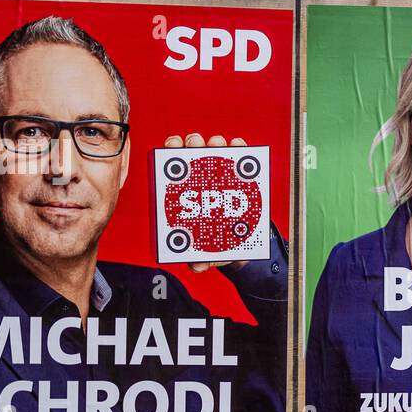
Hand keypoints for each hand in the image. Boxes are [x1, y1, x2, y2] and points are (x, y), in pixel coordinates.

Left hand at [164, 133, 252, 273]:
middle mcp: (199, 179)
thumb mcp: (208, 252)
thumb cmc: (216, 243)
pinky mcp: (240, 175)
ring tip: (220, 145)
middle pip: (192, 153)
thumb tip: (197, 266)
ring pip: (214, 150)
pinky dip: (239, 148)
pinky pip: (239, 157)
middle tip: (197, 145)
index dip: (170, 153)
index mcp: (183, 194)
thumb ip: (201, 259)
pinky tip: (239, 146)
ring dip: (216, 144)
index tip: (173, 146)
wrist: (241, 242)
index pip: (172, 167)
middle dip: (193, 144)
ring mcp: (220, 174)